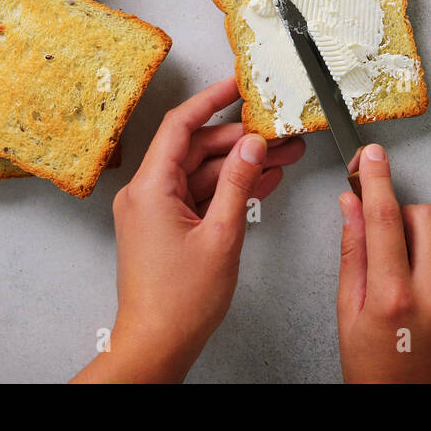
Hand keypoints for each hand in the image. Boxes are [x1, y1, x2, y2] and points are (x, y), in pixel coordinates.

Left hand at [72, 77, 304, 382]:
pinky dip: (229, 190)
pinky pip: (199, 196)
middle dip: (240, 140)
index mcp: (150, 187)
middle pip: (196, 149)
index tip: (237, 85)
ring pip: (202, 173)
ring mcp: (156, 211)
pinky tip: (262, 182)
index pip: (180, 126)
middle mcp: (146, 194)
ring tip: (283, 156)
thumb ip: (239, 184)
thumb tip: (253, 145)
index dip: (211, 100)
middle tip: (278, 133)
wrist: (156, 346)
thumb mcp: (221, 235)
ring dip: (241, 166)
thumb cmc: (179, 303)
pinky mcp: (166, 228)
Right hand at [336, 144, 430, 383]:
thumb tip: (352, 206)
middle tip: (389, 236)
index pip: (384, 218)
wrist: (419, 415)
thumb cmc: (377, 373)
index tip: (371, 156)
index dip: (376, 179)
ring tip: (410, 275)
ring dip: (427, 241)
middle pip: (427, 215)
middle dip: (405, 215)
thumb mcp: (348, 316)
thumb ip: (353, 254)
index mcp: (392, 298)